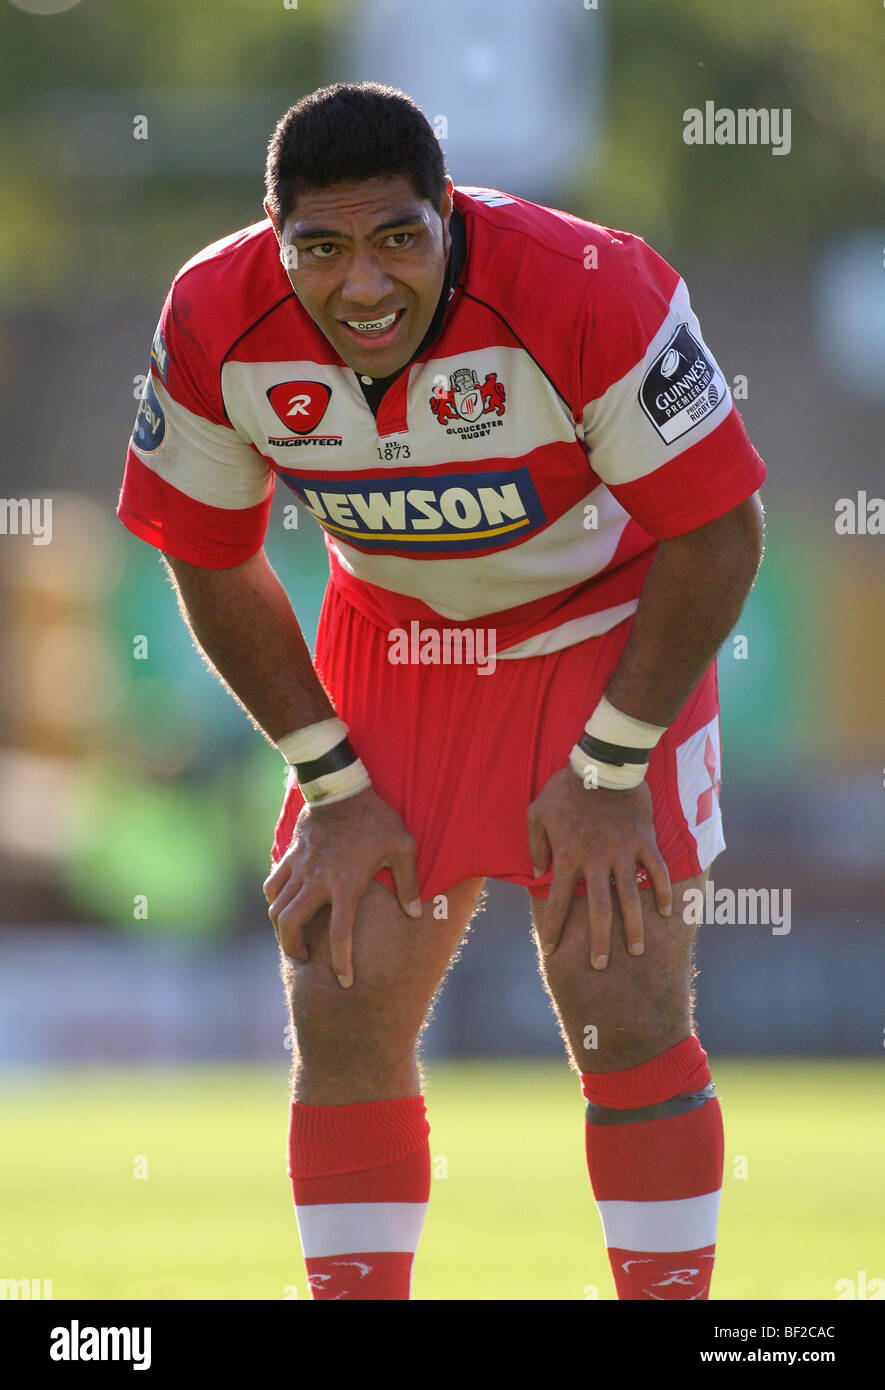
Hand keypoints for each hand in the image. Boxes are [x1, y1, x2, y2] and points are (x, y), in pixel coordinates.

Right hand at [263, 785, 421, 988]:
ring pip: (277, 908)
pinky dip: (273, 900)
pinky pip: (272, 885)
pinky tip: (282, 907)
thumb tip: (415, 913)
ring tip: (293, 939)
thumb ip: (409, 882)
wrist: (341, 788)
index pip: (340, 934)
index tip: (345, 982)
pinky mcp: (290, 856)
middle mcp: (318, 882)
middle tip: (306, 958)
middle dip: (295, 949)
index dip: (342, 963)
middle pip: (292, 926)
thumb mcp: (403, 847)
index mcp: (347, 885)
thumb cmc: (376, 819)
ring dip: (282, 930)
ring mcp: (300, 869)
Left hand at [527, 766, 671, 968]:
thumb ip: (535, 846)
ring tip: (635, 950)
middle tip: (600, 966)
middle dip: (598, 942)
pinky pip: (658, 872)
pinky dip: (662, 893)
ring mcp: (623, 852)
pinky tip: (665, 913)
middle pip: (597, 911)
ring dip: (633, 927)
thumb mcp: (537, 813)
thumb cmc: (564, 789)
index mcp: (567, 856)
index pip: (555, 902)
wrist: (602, 764)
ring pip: (629, 898)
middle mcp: (596, 861)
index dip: (552, 929)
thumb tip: (537, 875)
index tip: (551, 949)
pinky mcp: (645, 841)